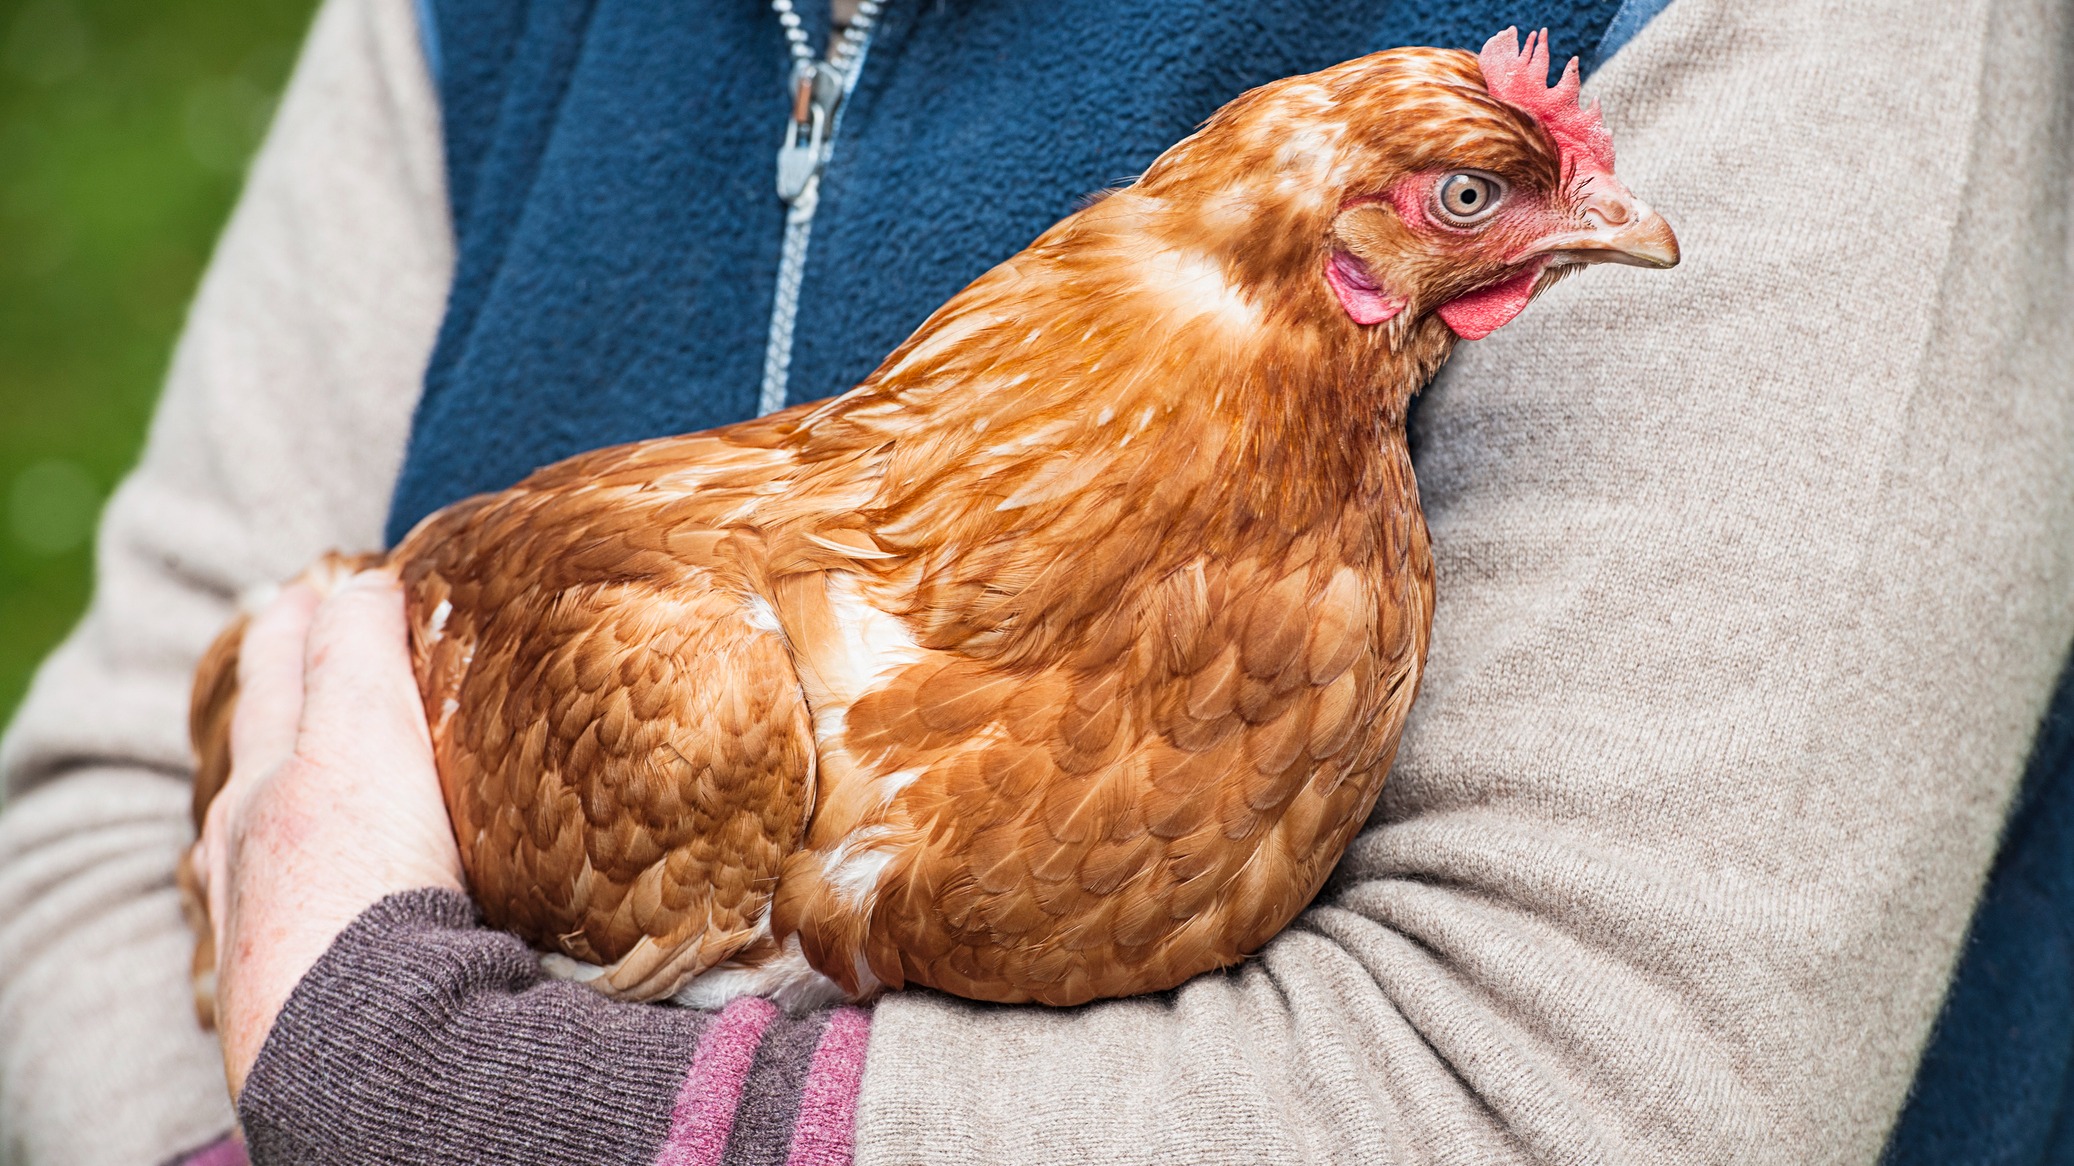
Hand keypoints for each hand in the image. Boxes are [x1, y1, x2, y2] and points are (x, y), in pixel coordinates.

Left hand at [191, 570, 463, 1095]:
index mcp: (271, 775)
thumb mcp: (363, 736)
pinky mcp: (296, 984)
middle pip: (259, 750)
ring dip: (275, 791)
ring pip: (255, 833)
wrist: (361, 1041)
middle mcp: (250, 842)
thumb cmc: (362, 881)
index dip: (306, 622)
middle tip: (299, 651)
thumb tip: (359, 585)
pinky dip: (291, 876)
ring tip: (295, 775)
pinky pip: (283, 909)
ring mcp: (265, 917)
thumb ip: (356, 653)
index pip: (285, 673)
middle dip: (279, 695)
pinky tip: (307, 893)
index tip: (319, 586)